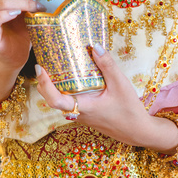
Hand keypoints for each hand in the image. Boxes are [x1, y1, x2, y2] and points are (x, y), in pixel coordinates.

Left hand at [35, 45, 177, 151]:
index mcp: (83, 107)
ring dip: (54, 87)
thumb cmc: (129, 110)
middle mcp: (78, 113)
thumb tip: (95, 46)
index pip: (55, 100)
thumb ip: (107, 65)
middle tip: (44, 64)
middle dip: (44, 83)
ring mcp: (81, 116)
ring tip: (55, 68)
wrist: (138, 131)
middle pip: (52, 100)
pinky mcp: (87, 115)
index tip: (40, 69)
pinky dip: (66, 90)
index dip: (45, 85)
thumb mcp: (120, 84)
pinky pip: (71, 102)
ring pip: (61, 101)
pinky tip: (74, 79)